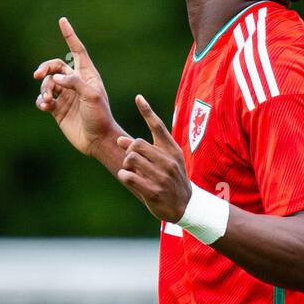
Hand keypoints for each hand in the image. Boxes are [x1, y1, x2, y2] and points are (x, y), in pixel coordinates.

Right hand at [34, 17, 115, 158]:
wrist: (97, 141)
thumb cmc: (100, 117)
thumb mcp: (91, 96)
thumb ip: (73, 82)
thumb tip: (55, 77)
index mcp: (87, 75)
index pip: (77, 50)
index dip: (69, 35)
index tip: (62, 20)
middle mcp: (75, 83)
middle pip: (55, 66)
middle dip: (45, 68)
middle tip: (38, 75)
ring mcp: (65, 96)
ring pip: (47, 84)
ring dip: (44, 89)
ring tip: (47, 100)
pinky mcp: (58, 109)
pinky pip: (43, 99)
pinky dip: (41, 101)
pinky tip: (44, 106)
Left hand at [116, 95, 191, 221]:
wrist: (184, 205)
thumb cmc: (172, 179)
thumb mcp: (167, 160)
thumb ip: (146, 149)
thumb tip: (119, 139)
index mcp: (172, 150)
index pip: (158, 126)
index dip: (147, 111)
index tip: (138, 97)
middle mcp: (168, 161)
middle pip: (137, 144)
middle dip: (129, 150)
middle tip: (131, 160)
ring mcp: (161, 177)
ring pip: (131, 160)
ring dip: (126, 165)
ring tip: (131, 171)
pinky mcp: (153, 191)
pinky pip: (129, 177)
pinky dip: (124, 176)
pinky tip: (128, 178)